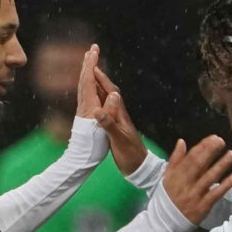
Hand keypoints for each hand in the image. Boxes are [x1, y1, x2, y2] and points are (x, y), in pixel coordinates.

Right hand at [78, 46, 148, 173]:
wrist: (140, 167)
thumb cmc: (130, 155)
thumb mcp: (118, 140)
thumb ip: (108, 124)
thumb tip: (97, 109)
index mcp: (120, 115)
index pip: (110, 92)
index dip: (101, 79)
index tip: (92, 66)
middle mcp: (120, 115)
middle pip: (109, 92)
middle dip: (99, 78)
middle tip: (90, 64)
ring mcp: (118, 121)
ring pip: (107, 100)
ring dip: (99, 88)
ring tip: (91, 78)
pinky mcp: (116, 128)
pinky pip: (106, 110)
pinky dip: (99, 102)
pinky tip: (96, 102)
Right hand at [160, 136, 231, 225]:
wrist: (165, 220)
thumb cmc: (168, 196)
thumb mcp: (167, 176)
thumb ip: (175, 159)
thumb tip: (181, 142)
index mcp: (177, 174)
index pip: (191, 156)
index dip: (203, 146)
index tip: (213, 138)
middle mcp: (186, 183)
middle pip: (200, 164)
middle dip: (211, 151)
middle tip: (222, 142)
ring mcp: (195, 195)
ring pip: (210, 177)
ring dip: (222, 165)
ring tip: (231, 155)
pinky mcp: (203, 206)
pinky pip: (216, 193)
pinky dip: (226, 184)